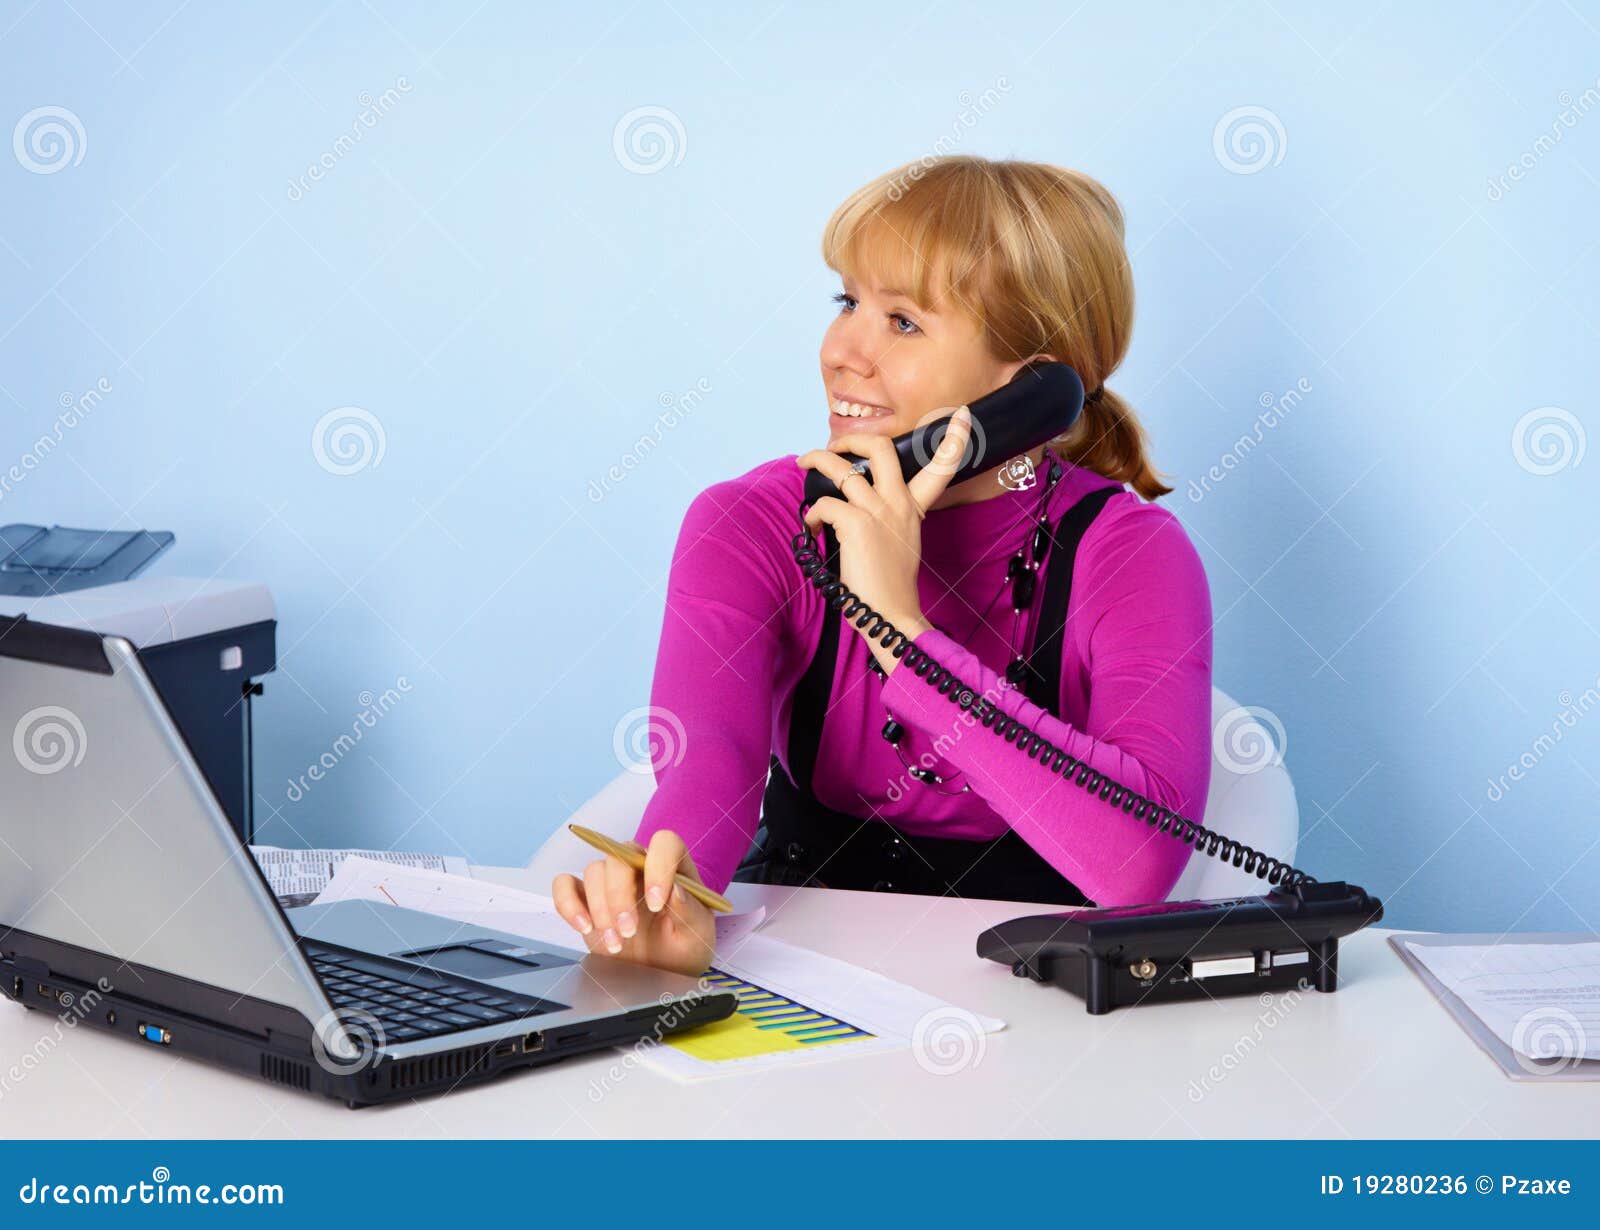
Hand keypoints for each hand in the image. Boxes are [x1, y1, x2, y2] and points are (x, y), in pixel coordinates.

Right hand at [550, 829, 714, 976]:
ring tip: (615, 944)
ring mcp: (610, 881)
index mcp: (673, 866)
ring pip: (594, 870)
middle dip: (620, 895)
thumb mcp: (697, 934)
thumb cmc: (683, 947)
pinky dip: (568, 903)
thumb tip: (675, 890)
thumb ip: (690, 911)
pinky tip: (584, 926)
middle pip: (620, 854)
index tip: (657, 903)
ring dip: (600, 908)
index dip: (659, 866)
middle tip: (629, 931)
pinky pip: (565, 885)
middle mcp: (639, 866)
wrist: (661, 972)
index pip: (664, 843)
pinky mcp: (585, 899)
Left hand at [796, 407, 971, 671]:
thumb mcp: (901, 542)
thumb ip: (890, 517)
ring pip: (841, 469)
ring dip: (816, 461)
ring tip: (803, 465)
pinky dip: (813, 515)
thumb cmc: (889, 585)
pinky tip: (813, 529)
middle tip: (833, 447)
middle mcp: (898, 504)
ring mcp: (878, 512)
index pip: (941, 468)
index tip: (962, 416)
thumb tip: (856, 502)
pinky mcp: (856, 525)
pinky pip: (825, 504)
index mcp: (913, 508)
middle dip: (850, 439)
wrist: (890, 616)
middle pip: (880, 449)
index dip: (953, 440)